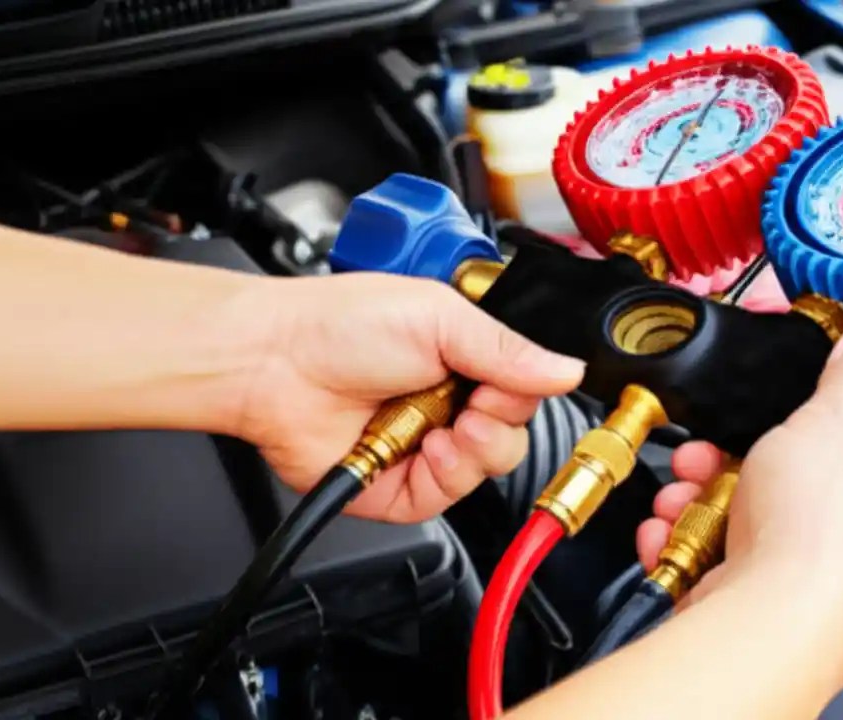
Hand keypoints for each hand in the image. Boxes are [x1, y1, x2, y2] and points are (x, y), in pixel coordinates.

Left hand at [227, 273, 583, 523]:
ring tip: (447, 424)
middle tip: (475, 400)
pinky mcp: (402, 487)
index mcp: (467, 357)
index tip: (510, 380)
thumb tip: (567, 368)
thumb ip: (508, 349)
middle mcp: (452, 402)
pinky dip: (443, 476)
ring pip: (488, 469)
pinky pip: (447, 499)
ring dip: (475, 449)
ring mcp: (428, 445)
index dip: (526, 389)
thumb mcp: (439, 318)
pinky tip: (426, 448)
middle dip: (501, 422)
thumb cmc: (338, 325)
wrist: (274, 363)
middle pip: (514, 433)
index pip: (527, 387)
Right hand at [637, 324, 842, 688]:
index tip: (815, 421)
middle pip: (810, 502)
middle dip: (752, 463)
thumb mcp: (838, 423)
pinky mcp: (758, 629)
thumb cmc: (819, 544)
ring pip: (758, 535)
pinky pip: (723, 571)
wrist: (758, 623)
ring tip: (691, 481)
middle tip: (733, 448)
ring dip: (709, 496)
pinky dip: (691, 541)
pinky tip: (674, 523)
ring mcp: (815, 613)